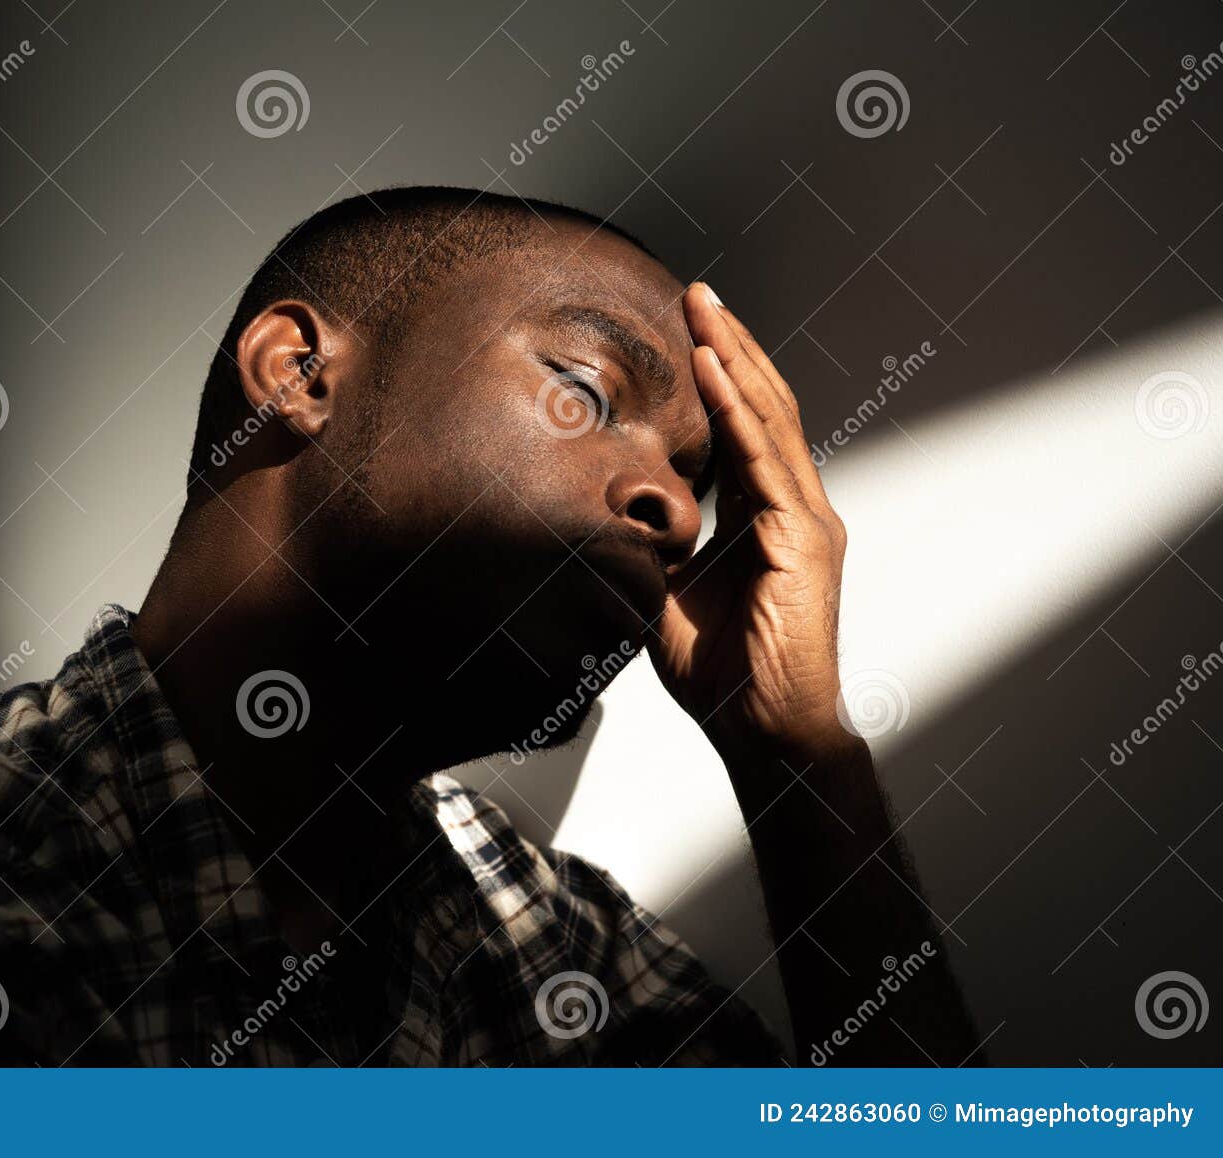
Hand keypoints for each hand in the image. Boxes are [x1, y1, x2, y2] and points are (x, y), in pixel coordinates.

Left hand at [649, 284, 851, 760]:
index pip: (744, 429)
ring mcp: (805, 520)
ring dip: (733, 357)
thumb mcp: (671, 596)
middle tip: (697, 292)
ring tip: (703, 308)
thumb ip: (655, 549)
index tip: (687, 330)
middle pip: (761, 407)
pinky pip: (764, 459)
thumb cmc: (724, 676)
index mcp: (767, 518)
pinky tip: (713, 367)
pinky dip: (737, 409)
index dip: (718, 376)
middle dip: (729, 346)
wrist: (763, 732)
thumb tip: (611, 517)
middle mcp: (794, 509)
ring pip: (767, 418)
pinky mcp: (804, 539)